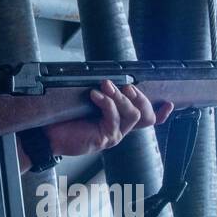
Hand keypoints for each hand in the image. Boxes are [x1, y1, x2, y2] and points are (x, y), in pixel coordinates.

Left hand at [44, 80, 173, 157]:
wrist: (48, 135)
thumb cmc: (65, 119)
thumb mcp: (86, 104)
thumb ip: (102, 96)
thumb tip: (109, 78)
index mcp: (118, 122)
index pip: (145, 120)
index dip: (160, 114)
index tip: (169, 104)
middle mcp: (120, 130)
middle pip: (145, 114)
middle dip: (137, 96)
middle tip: (124, 85)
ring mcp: (114, 135)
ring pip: (133, 115)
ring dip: (120, 97)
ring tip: (106, 86)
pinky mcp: (105, 138)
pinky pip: (113, 117)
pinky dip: (105, 102)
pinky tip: (94, 95)